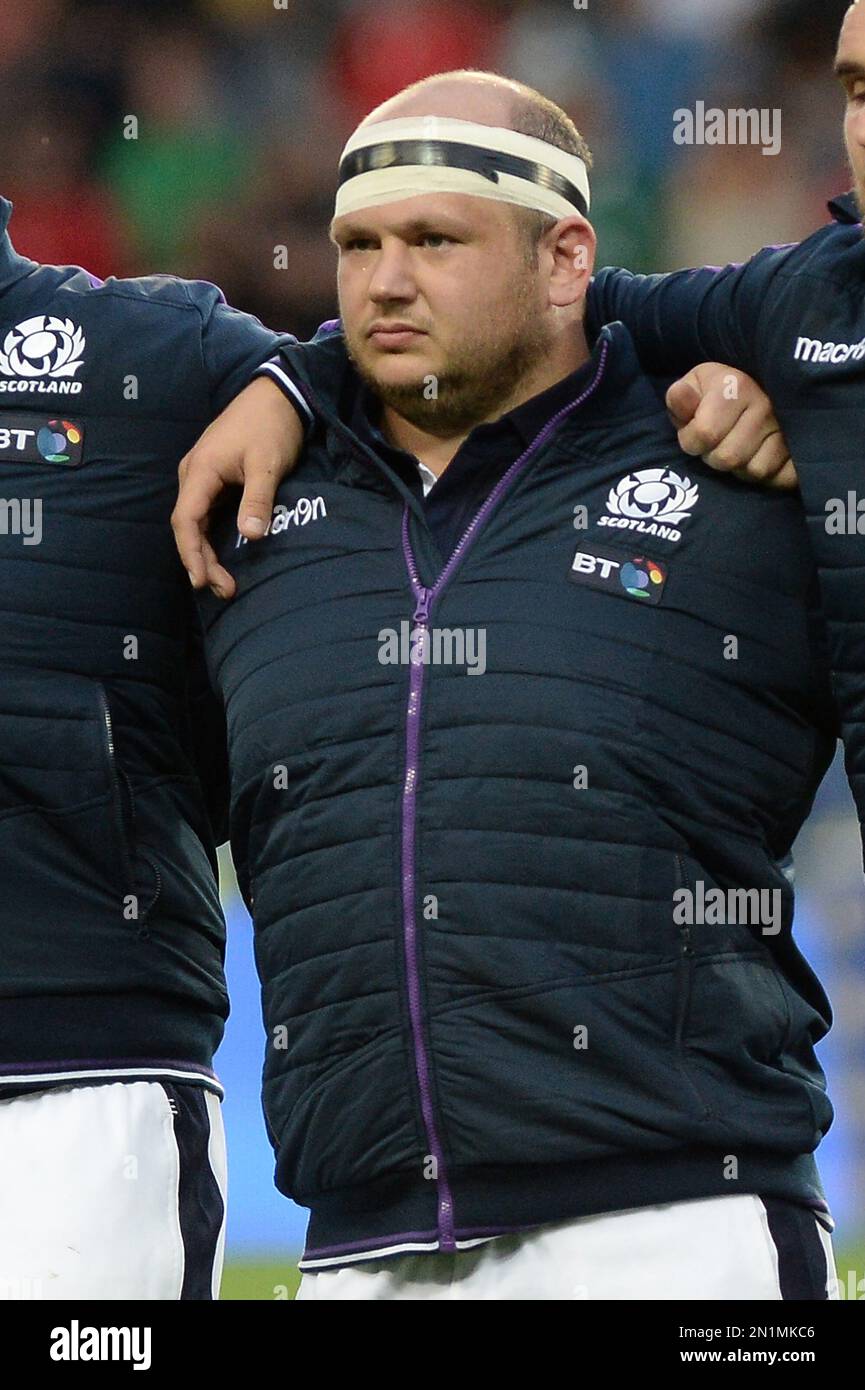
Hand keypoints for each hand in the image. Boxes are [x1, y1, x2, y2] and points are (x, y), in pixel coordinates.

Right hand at [172, 376, 305, 597]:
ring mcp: (203, 475)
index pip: (185, 520)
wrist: (279, 395)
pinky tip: (224, 555)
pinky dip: (212, 536)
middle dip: (202, 560)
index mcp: (200, 470)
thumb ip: (257, 499)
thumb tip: (252, 536)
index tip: (202, 580)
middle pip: (188, 526)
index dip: (191, 553)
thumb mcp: (268, 464)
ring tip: (224, 581)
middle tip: (224, 589)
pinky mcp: (216, 476)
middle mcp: (193, 474)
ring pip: (196, 521)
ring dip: (207, 551)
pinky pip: (207, 513)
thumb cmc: (271, 426)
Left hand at [666, 364, 797, 489]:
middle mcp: (766, 405)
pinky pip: (782, 478)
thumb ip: (680, 397)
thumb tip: (681, 397)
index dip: (691, 442)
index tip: (695, 434)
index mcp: (737, 386)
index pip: (704, 434)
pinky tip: (761, 460)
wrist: (765, 389)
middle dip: (715, 457)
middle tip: (720, 444)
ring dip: (741, 468)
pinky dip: (770, 477)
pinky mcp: (804, 448)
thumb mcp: (695, 388)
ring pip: (755, 471)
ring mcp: (789, 427)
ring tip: (741, 451)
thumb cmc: (720, 393)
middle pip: (728, 458)